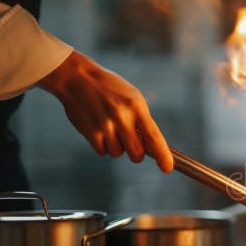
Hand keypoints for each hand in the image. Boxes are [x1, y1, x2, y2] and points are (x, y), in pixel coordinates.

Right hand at [38, 51, 172, 172]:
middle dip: (136, 154)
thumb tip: (151, 147)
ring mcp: (105, 125)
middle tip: (132, 145)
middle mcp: (122, 117)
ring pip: (117, 153)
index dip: (163, 155)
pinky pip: (102, 151)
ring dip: (117, 147)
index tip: (167, 168)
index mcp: (136, 107)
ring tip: (111, 129)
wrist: (77, 78)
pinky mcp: (90, 132)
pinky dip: (102, 146)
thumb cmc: (110, 89)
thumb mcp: (132, 98)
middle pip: (136, 153)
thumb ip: (142, 120)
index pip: (154, 137)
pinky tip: (99, 131)